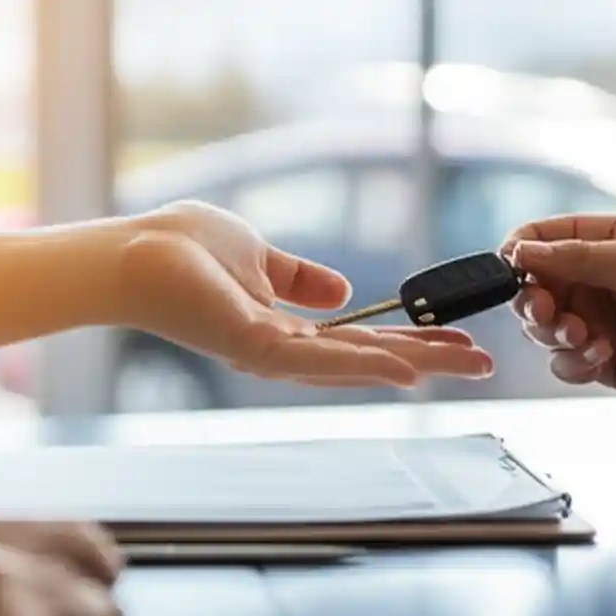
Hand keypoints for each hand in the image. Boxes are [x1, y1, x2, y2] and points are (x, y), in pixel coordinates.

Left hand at [117, 201, 493, 387]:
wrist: (130, 254)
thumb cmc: (180, 248)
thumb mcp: (260, 254)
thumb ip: (300, 278)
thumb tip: (345, 292)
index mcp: (285, 330)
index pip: (360, 339)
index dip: (410, 340)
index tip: (457, 340)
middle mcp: (282, 351)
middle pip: (369, 358)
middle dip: (430, 359)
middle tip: (486, 362)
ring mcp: (269, 354)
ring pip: (356, 364)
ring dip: (416, 363)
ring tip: (468, 363)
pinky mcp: (254, 346)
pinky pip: (319, 359)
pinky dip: (366, 363)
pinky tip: (408, 367)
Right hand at [500, 215, 615, 395]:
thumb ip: (580, 258)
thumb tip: (522, 251)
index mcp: (600, 242)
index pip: (538, 238)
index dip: (517, 251)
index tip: (513, 269)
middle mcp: (590, 281)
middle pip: (530, 288)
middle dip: (531, 302)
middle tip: (548, 313)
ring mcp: (594, 320)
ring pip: (540, 330)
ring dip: (553, 335)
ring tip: (588, 337)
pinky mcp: (601, 359)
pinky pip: (562, 364)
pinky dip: (573, 363)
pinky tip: (604, 356)